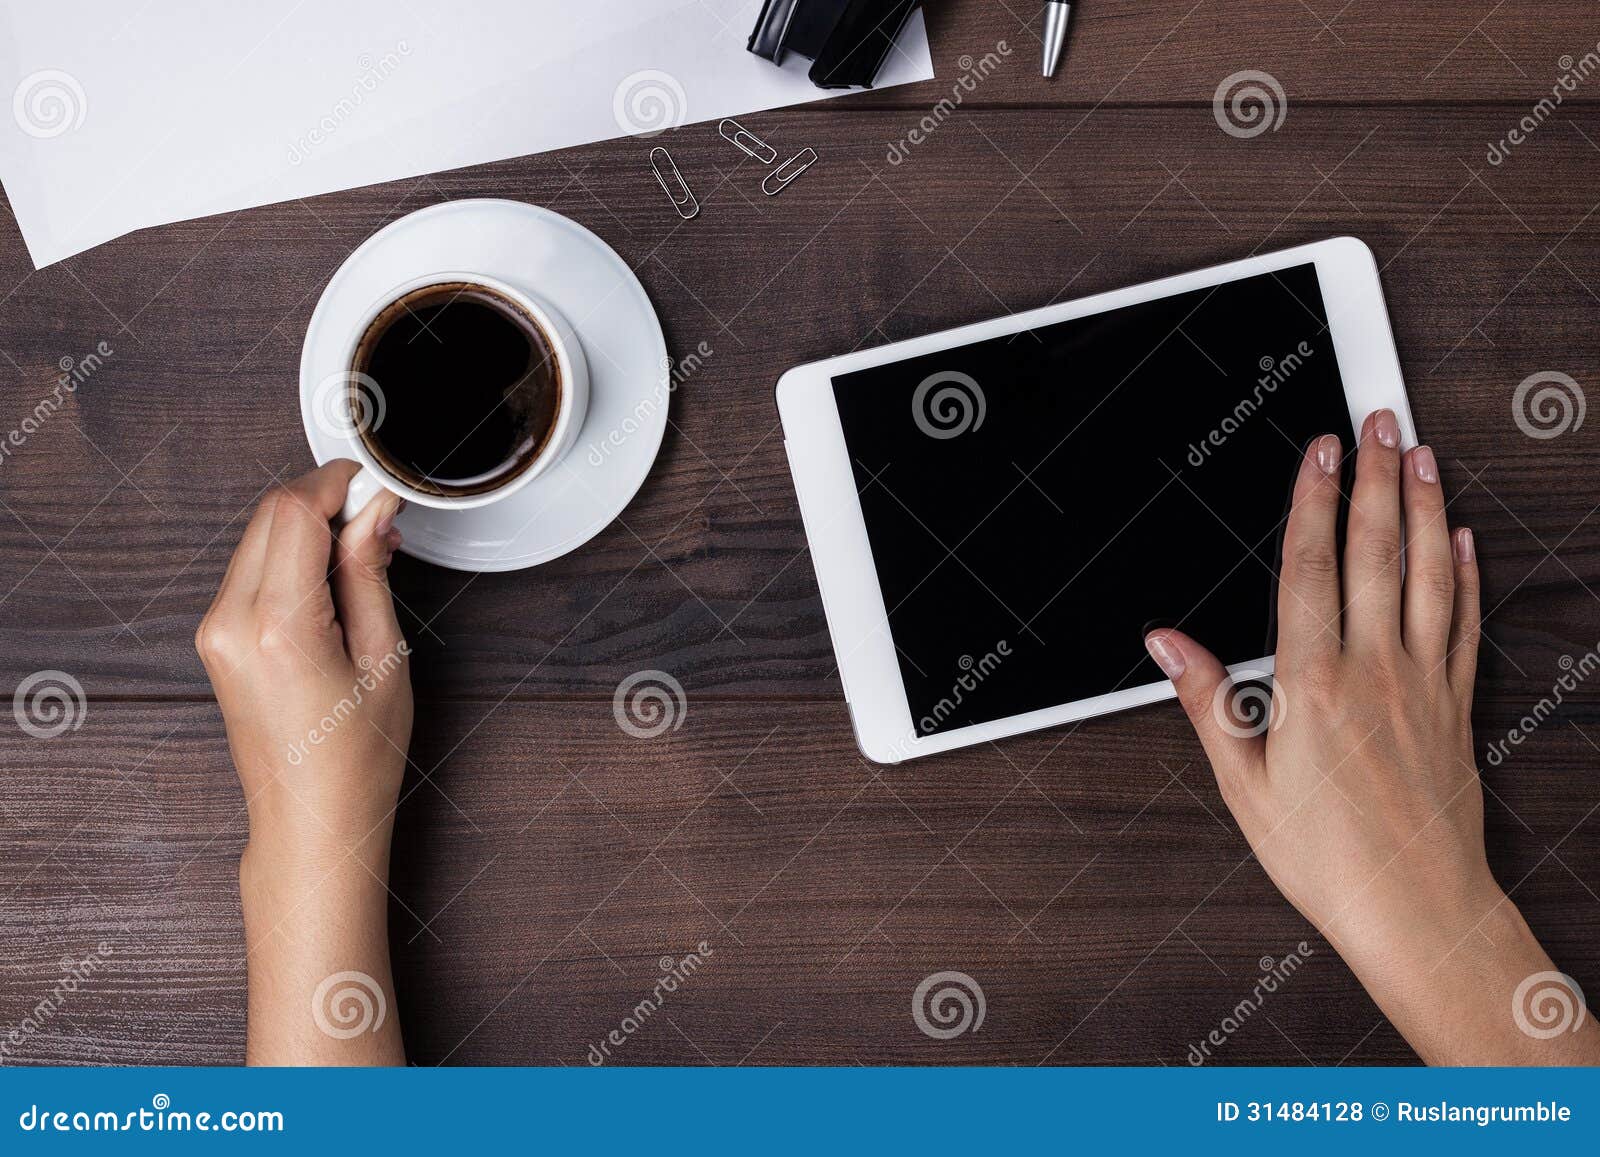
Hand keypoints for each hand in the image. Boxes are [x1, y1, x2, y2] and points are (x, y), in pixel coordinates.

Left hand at [196, 460, 409, 1063]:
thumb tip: (374, 512)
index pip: (294, 511)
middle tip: (380, 517)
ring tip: (365, 555)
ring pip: (258, 536)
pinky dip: (291, 556)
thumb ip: (369, 572)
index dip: (339, 483)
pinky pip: (251, 569)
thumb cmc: (355, 760)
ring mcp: (215, 631)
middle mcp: (231, 622)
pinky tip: (334, 579)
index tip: (379, 486)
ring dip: (309, 527)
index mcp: (279, 626)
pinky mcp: (216, 639)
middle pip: (270, 514)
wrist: (310, 822)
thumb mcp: (383, 658)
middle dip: (325, 499)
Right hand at [1146, 409, 1599, 1064]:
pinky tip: (1463, 537)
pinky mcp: (1454, 705)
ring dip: (1426, 506)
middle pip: (1376, 550)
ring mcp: (1422, 683)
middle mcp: (1374, 670)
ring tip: (1422, 454)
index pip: (1311, 567)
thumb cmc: (1324, 856)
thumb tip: (1167, 643)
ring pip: (1430, 572)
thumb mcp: (1242, 782)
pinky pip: (1463, 621)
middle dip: (1375, 476)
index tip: (1320, 449)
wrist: (1416, 908)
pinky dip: (1466, 572)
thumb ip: (1208, 700)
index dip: (1313, 499)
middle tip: (1380, 419)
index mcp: (1313, 683)